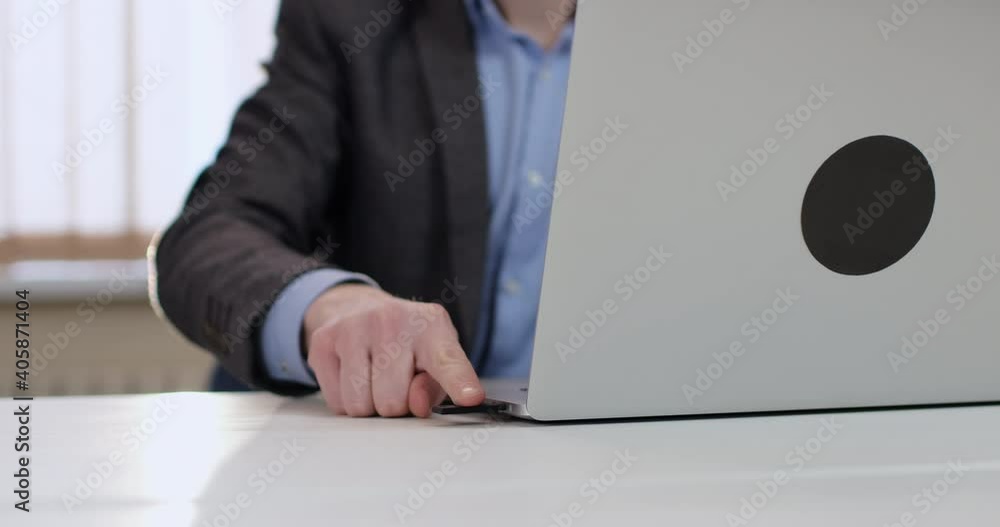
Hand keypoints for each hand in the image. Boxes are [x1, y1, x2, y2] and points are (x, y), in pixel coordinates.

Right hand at [303, 284, 484, 416]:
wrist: (358, 308)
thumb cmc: (406, 343)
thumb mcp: (434, 359)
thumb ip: (436, 387)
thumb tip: (416, 405)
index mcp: (431, 326)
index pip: (447, 361)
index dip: (459, 382)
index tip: (471, 398)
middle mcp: (392, 321)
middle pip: (393, 402)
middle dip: (395, 405)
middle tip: (395, 382)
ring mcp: (354, 328)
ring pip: (361, 406)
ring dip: (369, 405)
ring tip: (374, 378)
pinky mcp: (324, 341)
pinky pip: (337, 402)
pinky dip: (346, 400)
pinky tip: (354, 374)